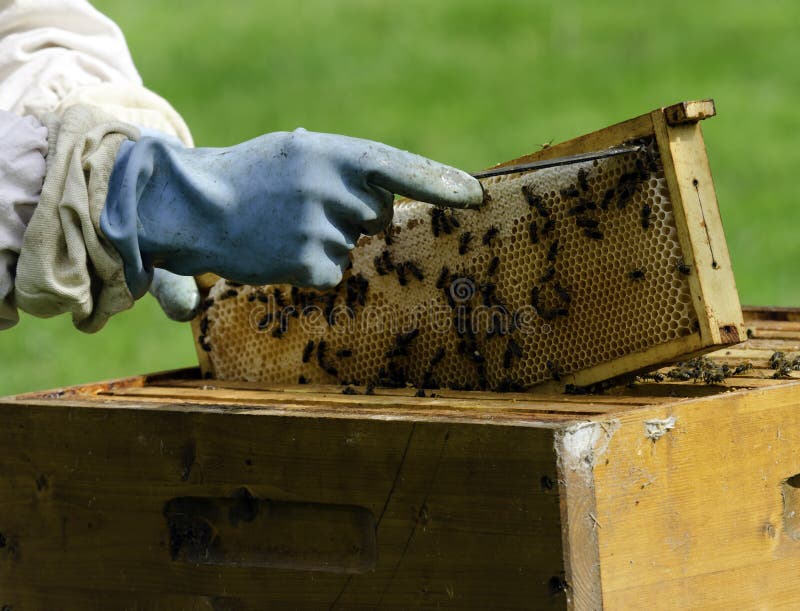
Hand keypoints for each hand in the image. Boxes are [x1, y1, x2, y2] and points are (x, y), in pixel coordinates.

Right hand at [101, 128, 482, 290]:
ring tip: (280, 228)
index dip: (439, 182)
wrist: (188, 206)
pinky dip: (309, 268)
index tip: (475, 196)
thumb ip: (343, 171)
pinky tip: (277, 253)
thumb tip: (385, 201)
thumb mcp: (296, 155)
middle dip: (355, 216)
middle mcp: (329, 187)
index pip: (396, 166)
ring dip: (324, 241)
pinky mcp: (307, 264)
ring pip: (350, 245)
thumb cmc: (248, 178)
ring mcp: (318, 227)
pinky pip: (331, 273)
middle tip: (307, 207)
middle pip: (376, 215)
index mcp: (328, 151)